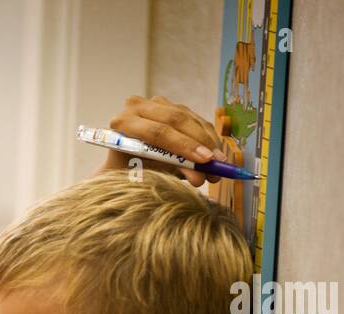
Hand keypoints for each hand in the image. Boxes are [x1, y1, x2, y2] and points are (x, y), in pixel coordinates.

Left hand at [97, 95, 226, 185]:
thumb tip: (200, 178)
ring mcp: (156, 104)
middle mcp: (137, 107)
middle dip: (200, 142)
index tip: (205, 161)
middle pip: (175, 120)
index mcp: (123, 123)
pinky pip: (195, 119)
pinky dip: (208, 136)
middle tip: (217, 162)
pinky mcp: (172, 106)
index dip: (184, 146)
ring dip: (208, 141)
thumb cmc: (128, 173)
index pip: (157, 132)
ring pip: (189, 118)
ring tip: (221, 164)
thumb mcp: (145, 176)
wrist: (123, 163)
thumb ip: (169, 173)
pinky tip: (217, 152)